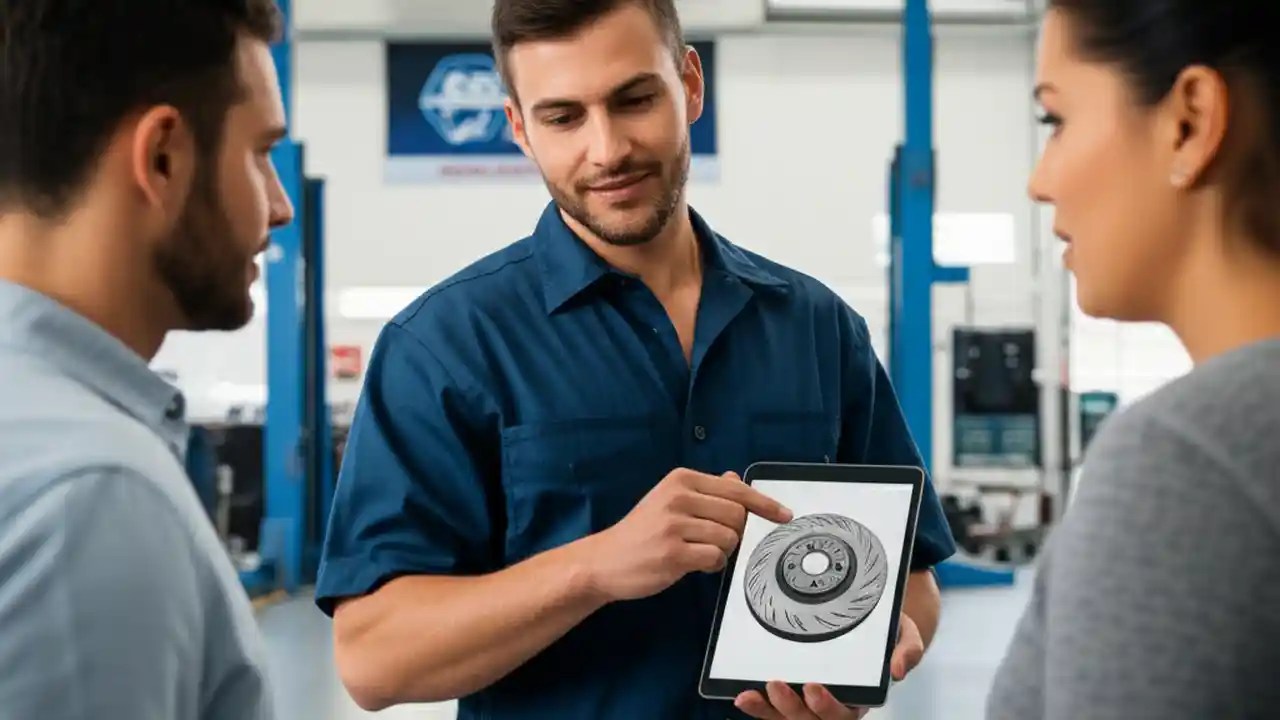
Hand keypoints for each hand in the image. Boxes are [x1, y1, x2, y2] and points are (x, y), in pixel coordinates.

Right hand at [583, 469, 792, 602]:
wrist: (604, 561)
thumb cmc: (643, 532)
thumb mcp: (671, 501)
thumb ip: (706, 491)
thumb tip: (736, 479)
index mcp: (681, 479)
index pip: (736, 489)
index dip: (765, 504)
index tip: (784, 514)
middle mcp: (678, 497)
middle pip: (738, 515)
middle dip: (735, 533)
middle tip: (712, 541)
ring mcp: (674, 525)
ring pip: (729, 538)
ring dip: (722, 552)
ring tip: (697, 553)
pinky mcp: (673, 553)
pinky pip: (715, 558)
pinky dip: (712, 565)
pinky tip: (694, 565)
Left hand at [734, 613, 925, 718]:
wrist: (872, 619)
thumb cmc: (888, 632)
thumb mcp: (904, 636)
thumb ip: (907, 651)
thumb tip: (898, 670)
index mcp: (861, 697)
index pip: (844, 714)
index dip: (828, 706)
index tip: (814, 688)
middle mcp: (834, 704)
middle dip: (791, 708)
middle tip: (776, 685)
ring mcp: (810, 701)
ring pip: (788, 718)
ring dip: (767, 711)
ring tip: (748, 695)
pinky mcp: (792, 691)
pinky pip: (773, 707)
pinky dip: (758, 705)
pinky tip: (743, 696)